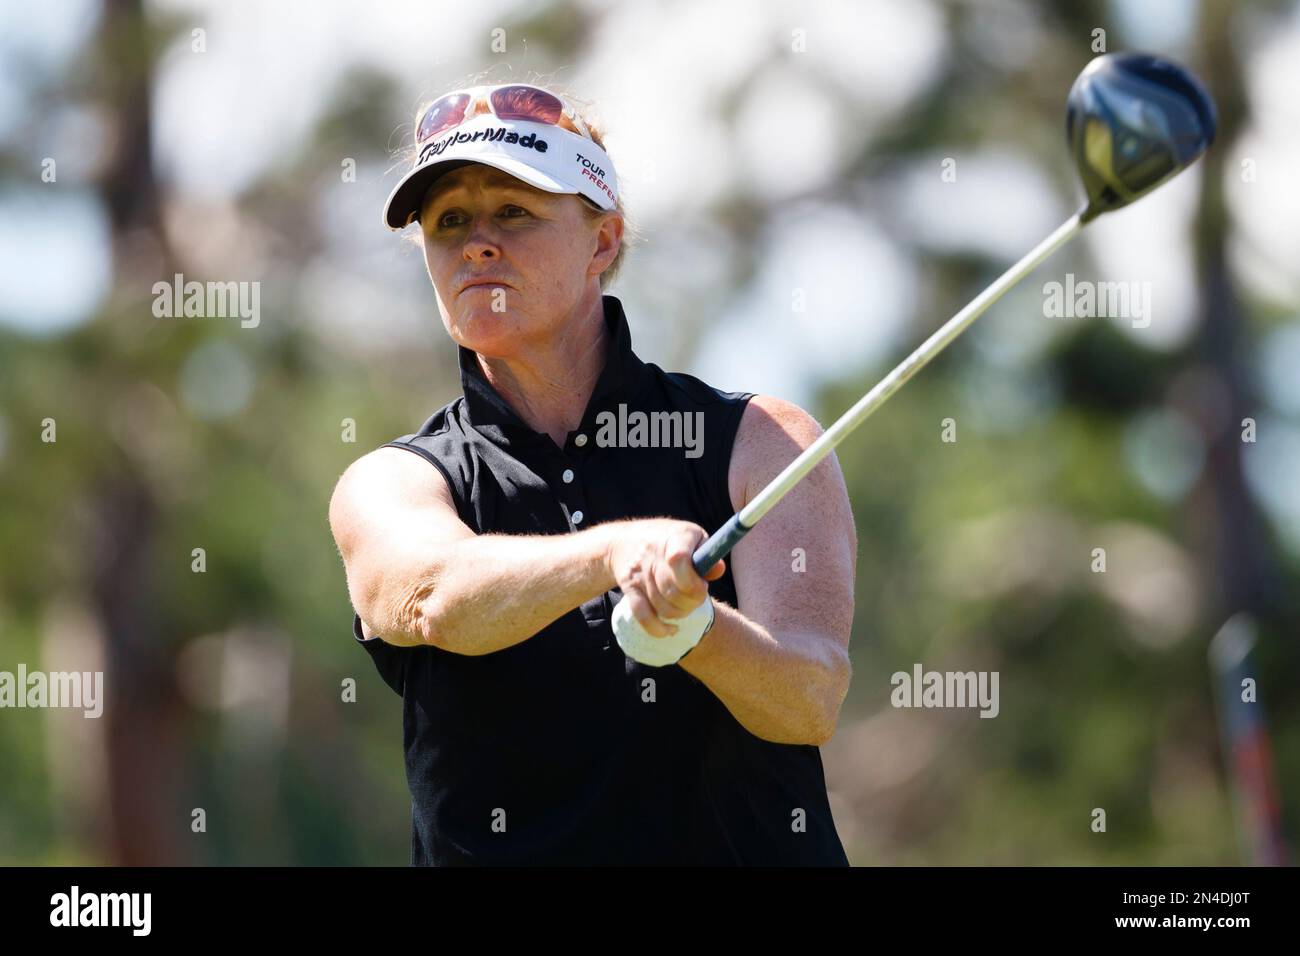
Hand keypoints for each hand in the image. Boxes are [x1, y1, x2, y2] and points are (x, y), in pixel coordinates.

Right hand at [601, 518, 724, 664]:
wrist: (627, 541)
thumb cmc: (671, 541)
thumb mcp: (693, 537)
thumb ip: (708, 554)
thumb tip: (719, 570)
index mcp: (675, 537)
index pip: (678, 559)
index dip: (692, 580)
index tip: (703, 586)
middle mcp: (654, 554)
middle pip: (674, 590)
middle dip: (693, 601)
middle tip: (698, 597)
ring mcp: (640, 573)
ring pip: (663, 607)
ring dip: (680, 613)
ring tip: (686, 606)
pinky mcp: (630, 589)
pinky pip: (643, 616)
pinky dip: (659, 628)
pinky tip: (671, 630)